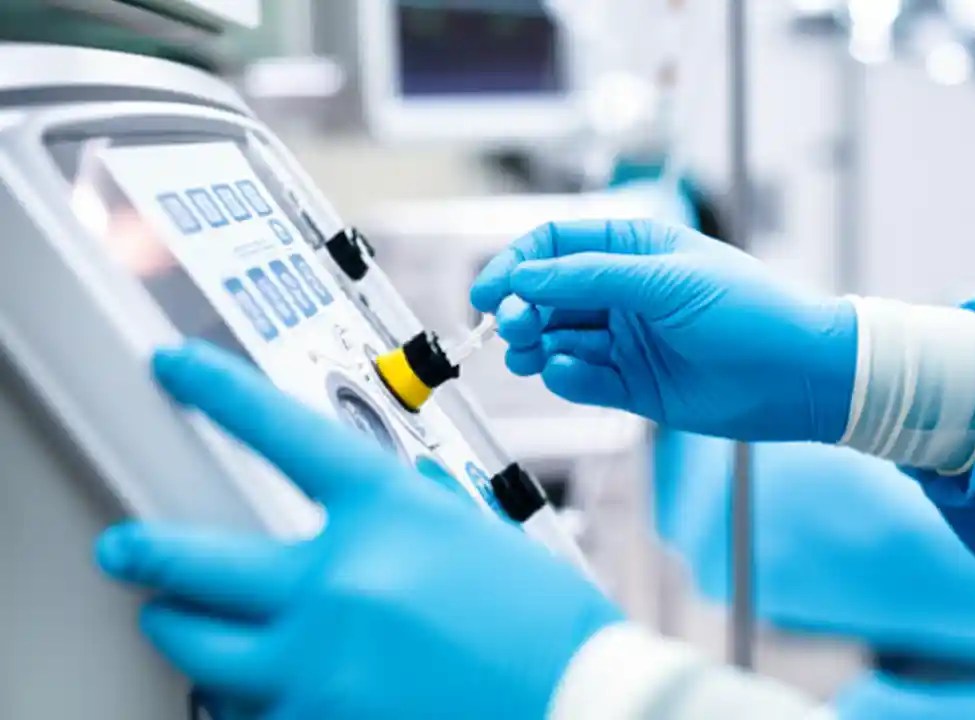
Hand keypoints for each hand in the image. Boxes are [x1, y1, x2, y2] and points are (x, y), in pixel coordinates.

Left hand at [96, 341, 621, 718]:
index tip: (176, 367)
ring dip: (186, 632)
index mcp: (389, 514)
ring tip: (188, 625)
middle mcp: (339, 581)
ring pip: (194, 647)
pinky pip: (234, 713)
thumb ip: (416, 510)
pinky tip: (256, 684)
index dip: (216, 389)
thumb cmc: (545, 626)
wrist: (577, 705)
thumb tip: (391, 490)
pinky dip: (236, 696)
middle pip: (188, 558)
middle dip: (143, 553)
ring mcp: (317, 663)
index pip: (280, 429)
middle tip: (126, 549)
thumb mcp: (479, 537)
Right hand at [471, 219, 857, 442]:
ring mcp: (627, 339)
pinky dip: (569, 377)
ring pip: (558, 339)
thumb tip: (529, 275)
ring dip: (536, 346)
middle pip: (549, 295)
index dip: (517, 264)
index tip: (489, 290)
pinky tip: (570, 374)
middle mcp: (625, 292)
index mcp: (634, 249)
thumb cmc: (751, 312)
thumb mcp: (667, 280)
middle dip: (522, 310)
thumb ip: (592, 277)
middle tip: (510, 328)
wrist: (798, 376)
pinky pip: (583, 379)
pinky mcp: (634, 385)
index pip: (556, 246)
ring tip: (528, 355)